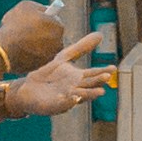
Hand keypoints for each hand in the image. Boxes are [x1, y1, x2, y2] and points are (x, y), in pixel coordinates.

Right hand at [0, 0, 73, 77]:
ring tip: (21, 39)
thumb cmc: (15, 25)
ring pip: (43, 47)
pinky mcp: (39, 67)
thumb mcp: (27, 6)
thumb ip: (39, 8)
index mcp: (58, 27)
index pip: (55, 21)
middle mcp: (58, 44)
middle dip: (42, 32)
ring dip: (36, 44)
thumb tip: (45, 10)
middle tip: (28, 29)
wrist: (4, 49)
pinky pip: (35, 57)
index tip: (37, 19)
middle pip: (51, 35)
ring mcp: (49, 57)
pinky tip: (18, 49)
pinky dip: (29, 54)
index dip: (45, 19)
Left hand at [0, 28, 118, 119]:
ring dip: (89, 94)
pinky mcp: (53, 105)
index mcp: (78, 79)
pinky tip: (72, 97)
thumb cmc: (49, 75)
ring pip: (79, 97)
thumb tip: (100, 34)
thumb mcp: (65, 58)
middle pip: (89, 85)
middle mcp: (75, 90)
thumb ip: (82, 48)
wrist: (28, 89)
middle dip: (98, 82)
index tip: (113, 68)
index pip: (93, 74)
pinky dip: (67, 102)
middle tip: (107, 77)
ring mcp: (65, 99)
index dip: (103, 71)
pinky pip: (62, 104)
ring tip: (99, 92)